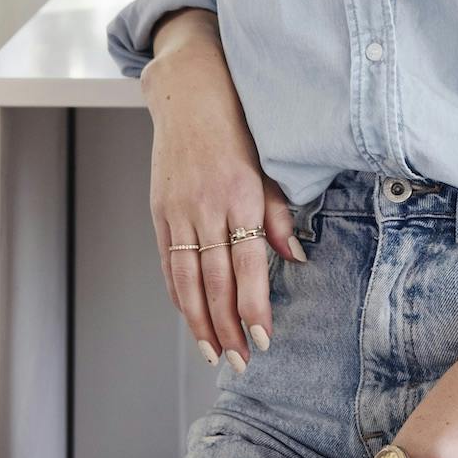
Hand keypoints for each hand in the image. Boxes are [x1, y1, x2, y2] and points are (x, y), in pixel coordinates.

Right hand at [144, 42, 304, 369]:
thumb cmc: (238, 129)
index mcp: (242, 196)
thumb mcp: (269, 166)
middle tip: (240, 361)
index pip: (248, 264)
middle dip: (228, 327)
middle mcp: (208, 207)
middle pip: (215, 281)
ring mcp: (179, 211)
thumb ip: (279, 215)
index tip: (263, 338)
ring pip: (187, 280)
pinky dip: (179, 295)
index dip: (254, 306)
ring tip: (214, 353)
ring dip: (200, 322)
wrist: (190, 95)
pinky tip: (191, 318)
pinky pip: (170, 262)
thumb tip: (297, 259)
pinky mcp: (160, 212)